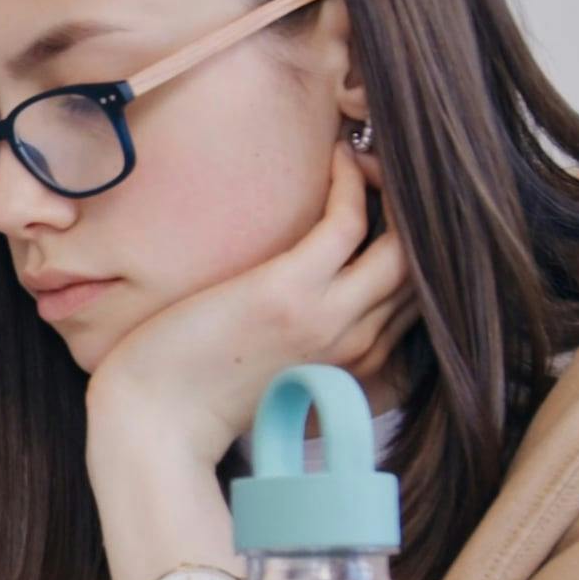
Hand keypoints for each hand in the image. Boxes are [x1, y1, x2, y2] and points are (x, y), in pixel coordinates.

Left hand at [85, 145, 412, 466]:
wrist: (154, 425)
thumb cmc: (198, 396)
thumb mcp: (276, 372)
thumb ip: (310, 342)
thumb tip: (315, 296)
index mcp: (359, 366)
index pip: (420, 299)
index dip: (419, 248)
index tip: (399, 207)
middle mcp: (359, 345)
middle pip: (424, 270)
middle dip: (421, 215)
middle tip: (394, 169)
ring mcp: (329, 319)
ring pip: (404, 245)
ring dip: (395, 189)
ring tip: (369, 155)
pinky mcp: (290, 291)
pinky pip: (348, 221)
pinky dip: (351, 181)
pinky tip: (336, 154)